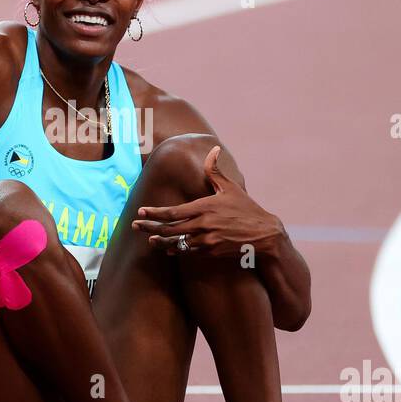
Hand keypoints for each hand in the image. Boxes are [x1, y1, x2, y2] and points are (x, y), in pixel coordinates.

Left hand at [131, 145, 283, 256]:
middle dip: (150, 227)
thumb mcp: (230, 188)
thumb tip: (213, 149)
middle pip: (170, 228)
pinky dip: (177, 250)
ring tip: (149, 238)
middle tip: (135, 225)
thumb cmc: (246, 209)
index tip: (141, 211)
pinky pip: (189, 252)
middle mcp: (203, 225)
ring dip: (161, 241)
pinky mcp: (212, 252)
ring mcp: (207, 240)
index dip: (155, 212)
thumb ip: (215, 171)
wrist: (264, 235)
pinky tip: (168, 249)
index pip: (173, 211)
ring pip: (177, 243)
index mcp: (205, 207)